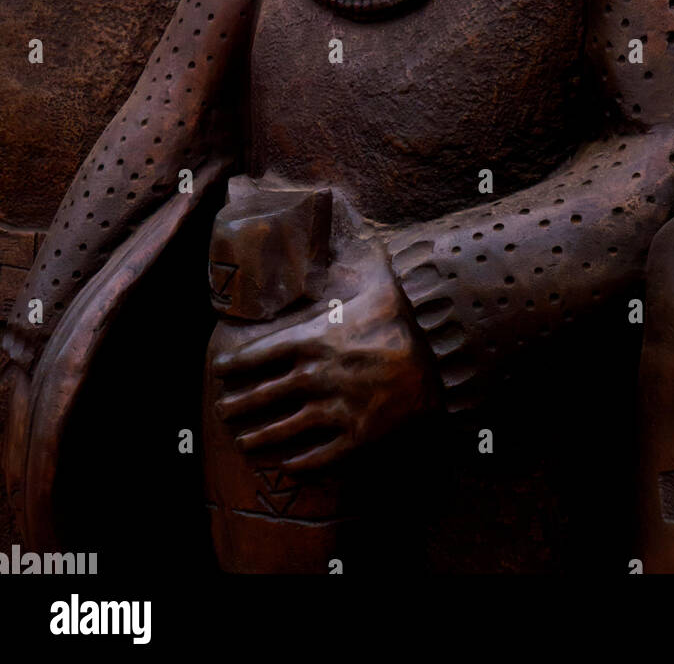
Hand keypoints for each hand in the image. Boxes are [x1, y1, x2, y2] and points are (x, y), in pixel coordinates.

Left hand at [212, 238, 439, 472]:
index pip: (262, 353)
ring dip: (260, 437)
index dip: (237, 364)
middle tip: (222, 410)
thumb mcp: (376, 279)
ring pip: (286, 429)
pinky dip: (301, 462)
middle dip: (239, 404)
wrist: (444, 354)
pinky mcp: (358, 435)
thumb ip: (352, 261)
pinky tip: (289, 463)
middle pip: (265, 394)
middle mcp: (318, 375)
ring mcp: (337, 408)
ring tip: (244, 441)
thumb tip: (341, 220)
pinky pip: (321, 455)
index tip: (219, 371)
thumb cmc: (406, 314)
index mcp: (315, 338)